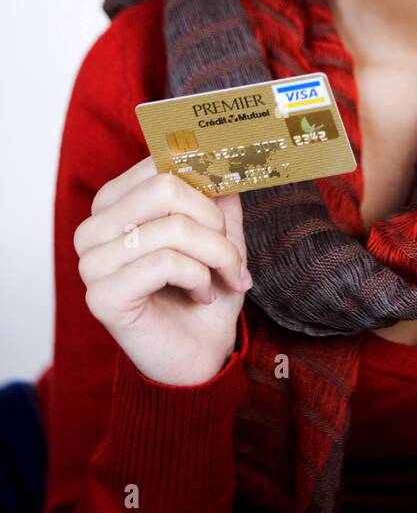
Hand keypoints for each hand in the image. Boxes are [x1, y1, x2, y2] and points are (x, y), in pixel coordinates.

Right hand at [74, 156, 251, 386]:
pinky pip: (166, 263)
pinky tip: (202, 294)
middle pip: (165, 188)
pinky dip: (199, 277)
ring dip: (217, 254)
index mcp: (115, 203)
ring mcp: (91, 263)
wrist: (199, 355)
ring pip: (172, 228)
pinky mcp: (101, 297)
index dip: (205, 181)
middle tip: (229, 251)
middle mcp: (93, 228)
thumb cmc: (206, 289)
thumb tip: (226, 157)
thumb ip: (219, 194)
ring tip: (225, 276)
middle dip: (213, 221)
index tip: (229, 208)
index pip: (159, 162)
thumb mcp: (220, 234)